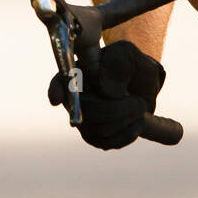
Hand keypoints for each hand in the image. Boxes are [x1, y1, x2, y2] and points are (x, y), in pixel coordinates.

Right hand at [48, 39, 165, 149]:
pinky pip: (108, 143)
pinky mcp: (95, 137)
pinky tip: (138, 121)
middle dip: (117, 110)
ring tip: (141, 106)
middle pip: (86, 112)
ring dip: (128, 120)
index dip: (55, 91)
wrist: (142, 83)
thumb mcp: (127, 54)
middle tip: (139, 102)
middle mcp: (73, 98)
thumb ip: (118, 65)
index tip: (57, 99)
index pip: (58, 82)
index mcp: (76, 72)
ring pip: (99, 130)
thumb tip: (108, 92)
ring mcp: (82, 120)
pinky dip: (128, 134)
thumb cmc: (130, 64)